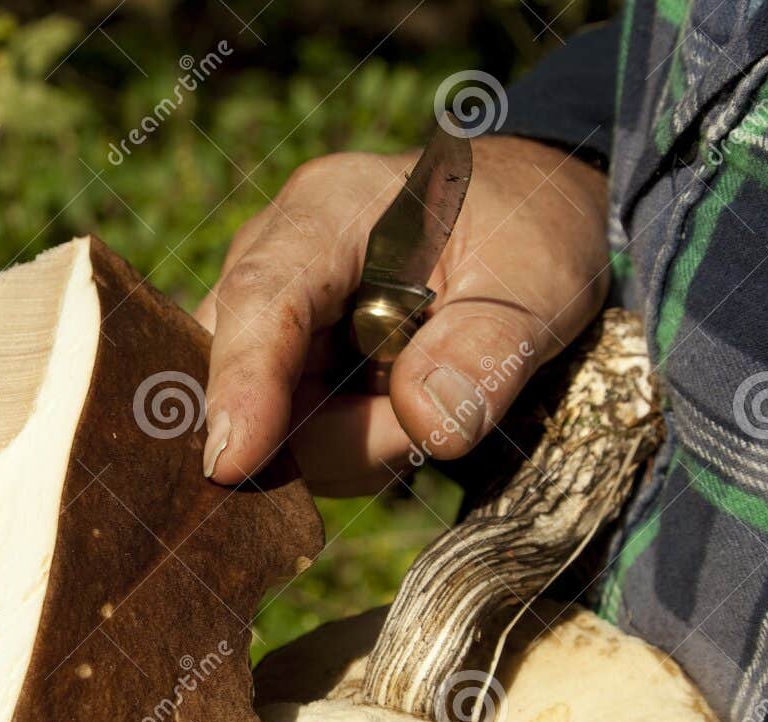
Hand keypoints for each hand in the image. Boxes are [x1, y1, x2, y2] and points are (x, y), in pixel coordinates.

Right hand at [195, 135, 609, 494]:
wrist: (517, 220)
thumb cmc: (524, 229)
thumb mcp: (535, 280)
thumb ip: (486, 349)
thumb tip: (428, 424)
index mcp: (328, 213)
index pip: (261, 298)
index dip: (243, 382)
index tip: (233, 463)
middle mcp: (272, 261)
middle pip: (254, 381)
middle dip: (336, 434)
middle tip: (430, 421)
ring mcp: (267, 319)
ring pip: (270, 425)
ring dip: (351, 447)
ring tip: (427, 402)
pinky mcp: (275, 366)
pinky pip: (287, 441)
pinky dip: (346, 451)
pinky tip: (394, 412)